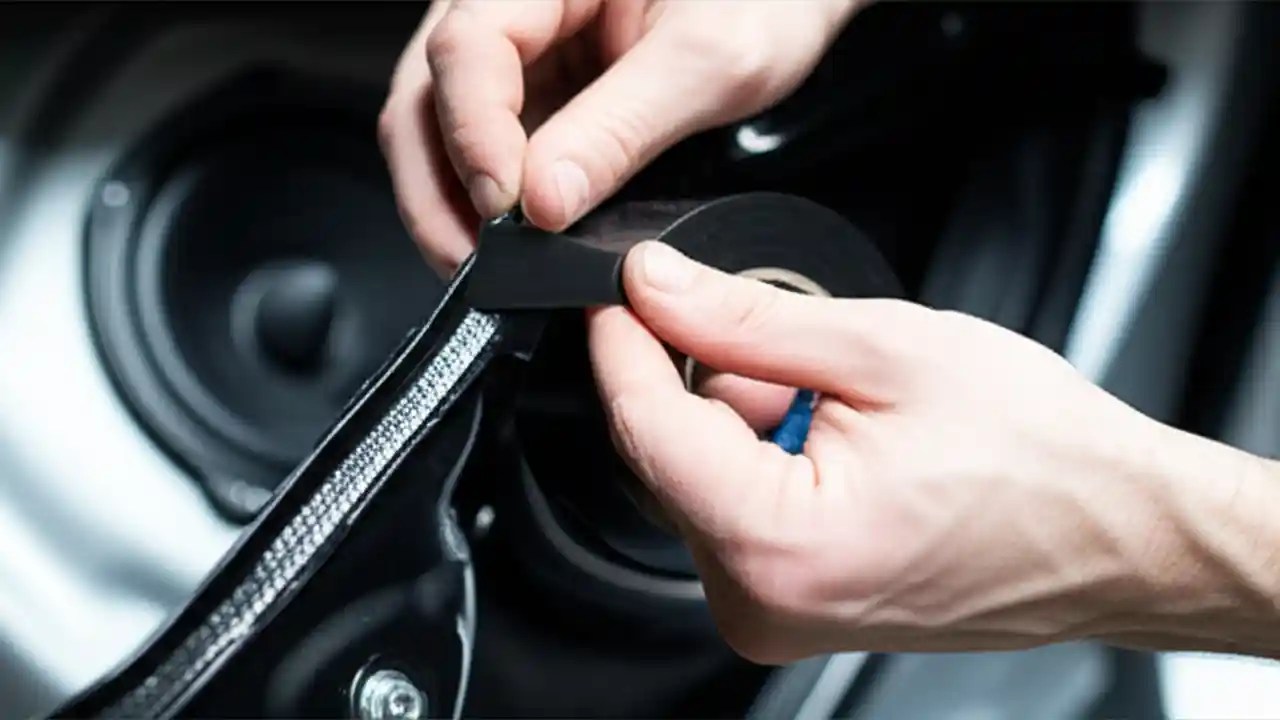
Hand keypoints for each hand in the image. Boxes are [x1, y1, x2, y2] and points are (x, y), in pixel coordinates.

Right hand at [379, 0, 863, 275]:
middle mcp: (512, 1)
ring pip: (441, 128)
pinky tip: (513, 245)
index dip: (473, 133)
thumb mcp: (711, 61)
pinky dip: (488, 203)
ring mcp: (519, 51)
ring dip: (454, 203)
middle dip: (440, 187)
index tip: (508, 205)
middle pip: (427, 95)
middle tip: (475, 263)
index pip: (466, 46)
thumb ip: (623, 128)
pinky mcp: (535, 92)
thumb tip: (544, 202)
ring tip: (489, 267)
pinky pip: (486, 148)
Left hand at [588, 241, 1279, 662]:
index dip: (622, 341)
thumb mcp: (884, 349)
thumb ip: (745, 320)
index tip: (620, 288)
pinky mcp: (790, 607)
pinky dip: (763, 458)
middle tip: (784, 342)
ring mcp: (775, 614)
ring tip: (843, 406)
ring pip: (699, 479)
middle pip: (664, 455)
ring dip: (744, 420)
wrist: (1117, 530)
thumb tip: (656, 287)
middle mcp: (762, 601)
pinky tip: (836, 441)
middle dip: (704, 381)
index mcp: (779, 543)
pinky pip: (734, 512)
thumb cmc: (1039, 457)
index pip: (642, 425)